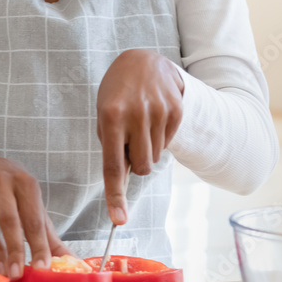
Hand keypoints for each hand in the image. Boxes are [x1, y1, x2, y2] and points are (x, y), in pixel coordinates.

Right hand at [0, 156, 70, 278]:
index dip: (39, 245)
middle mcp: (4, 181)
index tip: (42, 268)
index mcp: (27, 184)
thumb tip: (72, 262)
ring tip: (4, 271)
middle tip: (18, 275)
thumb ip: (48, 235)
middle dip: (15, 249)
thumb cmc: (13, 191)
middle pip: (10, 219)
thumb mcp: (32, 206)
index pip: (34, 219)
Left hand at [97, 49, 184, 225]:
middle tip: (129, 142)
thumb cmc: (116, 93)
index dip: (115, 195)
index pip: (112, 165)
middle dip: (134, 164)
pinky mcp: (177, 111)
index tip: (119, 220)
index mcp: (111, 117)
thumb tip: (121, 183)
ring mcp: (159, 112)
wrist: (142, 61)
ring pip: (155, 158)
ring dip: (146, 150)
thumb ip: (111, 146)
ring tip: (139, 126)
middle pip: (140, 168)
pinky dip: (159, 139)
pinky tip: (153, 119)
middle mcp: (136, 115)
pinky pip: (168, 144)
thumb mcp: (103, 114)